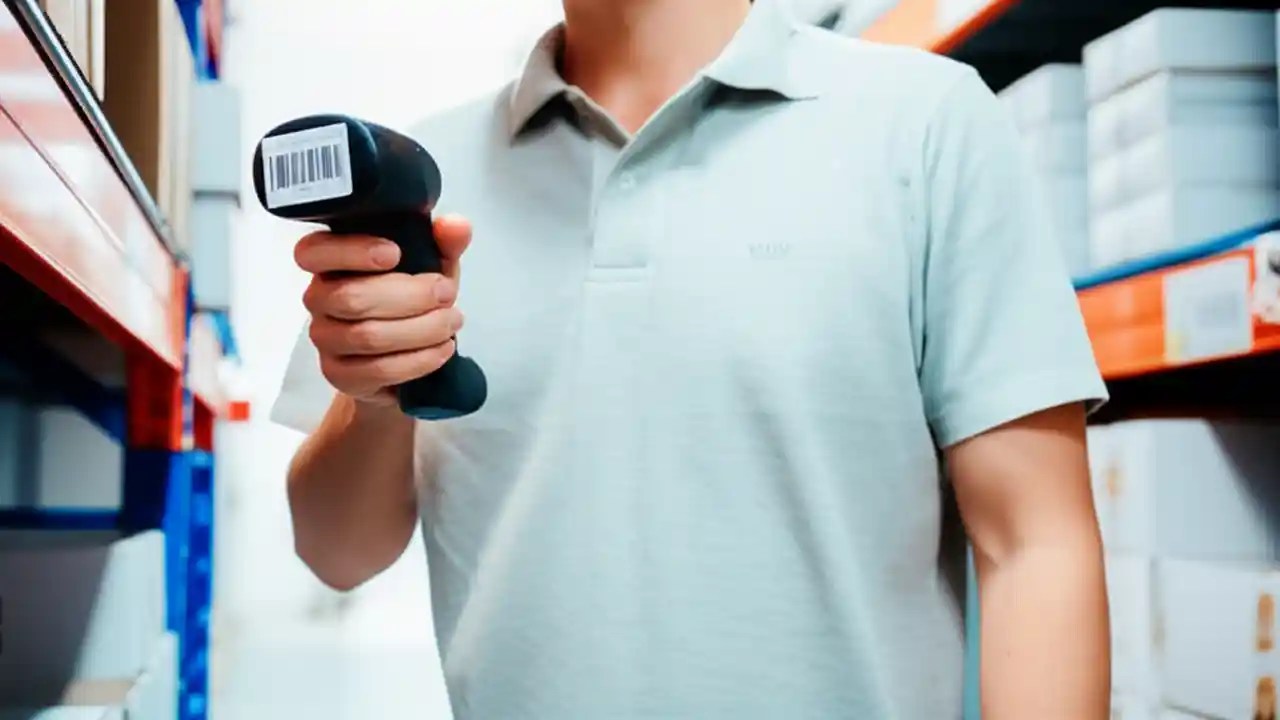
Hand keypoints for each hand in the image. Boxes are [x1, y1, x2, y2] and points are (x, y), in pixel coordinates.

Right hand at [295, 214, 472, 407]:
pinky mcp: (339, 374)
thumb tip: (456, 226)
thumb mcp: (432, 267)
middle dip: (410, 296)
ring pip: (367, 336)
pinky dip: (418, 360)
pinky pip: (377, 369)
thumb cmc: (411, 301)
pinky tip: (443, 349)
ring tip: (452, 322)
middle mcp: (318, 299)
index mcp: (329, 263)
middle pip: (352, 298)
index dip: (350, 252)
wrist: (406, 358)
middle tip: (446, 293)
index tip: (395, 253)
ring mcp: (325, 339)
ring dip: (420, 329)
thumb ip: (443, 243)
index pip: (313, 252)